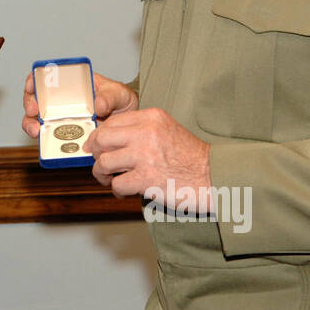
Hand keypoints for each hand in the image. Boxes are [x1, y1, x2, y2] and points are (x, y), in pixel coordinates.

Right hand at [21, 70, 137, 138]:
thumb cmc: (121, 103)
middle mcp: (61, 102)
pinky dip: (45, 142)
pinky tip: (47, 143)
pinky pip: (50, 139)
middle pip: (35, 100)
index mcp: (71, 85)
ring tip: (35, 131)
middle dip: (28, 104)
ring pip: (36, 121)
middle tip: (32, 112)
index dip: (34, 80)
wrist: (127, 127)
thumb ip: (110, 97)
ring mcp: (61, 119)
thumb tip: (97, 105)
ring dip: (30, 125)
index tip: (32, 87)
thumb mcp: (119, 94)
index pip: (45, 77)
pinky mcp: (64, 136)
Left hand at [85, 107, 210, 205]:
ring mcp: (145, 156)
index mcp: (152, 117)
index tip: (97, 147)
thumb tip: (107, 139)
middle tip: (101, 163)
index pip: (111, 122)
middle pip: (101, 139)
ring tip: (111, 179)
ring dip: (102, 174)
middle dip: (95, 153)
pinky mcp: (147, 178)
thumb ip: (140, 130)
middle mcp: (146, 133)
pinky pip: (116, 184)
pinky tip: (125, 191)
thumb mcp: (167, 131)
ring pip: (104, 162)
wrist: (214, 176)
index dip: (99, 136)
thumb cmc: (191, 157)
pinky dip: (117, 190)